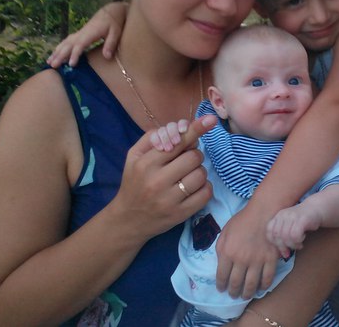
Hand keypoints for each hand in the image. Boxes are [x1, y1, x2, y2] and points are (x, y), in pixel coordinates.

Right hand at [47, 2, 126, 67]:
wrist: (111, 11)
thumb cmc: (114, 22)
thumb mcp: (116, 33)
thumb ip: (111, 44)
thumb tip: (107, 57)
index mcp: (90, 33)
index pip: (80, 44)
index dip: (75, 54)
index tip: (71, 64)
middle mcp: (82, 33)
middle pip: (68, 44)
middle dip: (60, 55)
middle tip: (53, 66)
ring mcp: (80, 33)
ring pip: (65, 43)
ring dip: (57, 52)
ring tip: (49, 62)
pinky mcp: (80, 34)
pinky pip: (67, 41)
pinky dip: (60, 48)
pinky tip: (55, 54)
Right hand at [109, 115, 215, 240]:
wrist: (127, 219)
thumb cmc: (134, 182)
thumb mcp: (133, 156)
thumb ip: (153, 138)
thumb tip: (178, 127)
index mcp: (146, 164)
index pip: (178, 143)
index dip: (196, 130)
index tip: (211, 120)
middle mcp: (157, 181)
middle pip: (194, 157)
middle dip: (194, 155)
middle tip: (185, 161)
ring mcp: (170, 199)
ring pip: (201, 174)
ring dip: (199, 172)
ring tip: (187, 175)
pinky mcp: (181, 214)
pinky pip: (205, 193)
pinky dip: (204, 187)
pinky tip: (194, 188)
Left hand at [215, 202, 280, 298]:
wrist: (264, 212)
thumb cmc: (243, 220)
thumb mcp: (225, 231)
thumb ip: (221, 248)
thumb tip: (220, 262)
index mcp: (227, 252)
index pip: (222, 275)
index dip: (221, 285)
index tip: (221, 289)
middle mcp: (241, 260)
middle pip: (236, 283)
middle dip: (233, 292)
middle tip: (233, 295)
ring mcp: (257, 261)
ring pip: (251, 284)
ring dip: (247, 293)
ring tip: (245, 296)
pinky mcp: (271, 260)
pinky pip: (267, 278)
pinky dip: (264, 286)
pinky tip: (261, 288)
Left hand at [266, 204, 321, 258]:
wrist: (316, 208)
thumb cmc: (302, 220)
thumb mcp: (289, 225)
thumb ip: (282, 235)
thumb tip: (280, 253)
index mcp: (278, 216)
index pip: (269, 231)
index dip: (274, 243)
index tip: (281, 250)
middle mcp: (283, 215)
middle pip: (277, 235)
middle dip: (282, 247)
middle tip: (289, 252)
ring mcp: (292, 216)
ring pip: (286, 236)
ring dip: (292, 245)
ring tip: (298, 245)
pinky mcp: (302, 219)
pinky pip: (295, 235)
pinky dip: (298, 241)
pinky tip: (302, 239)